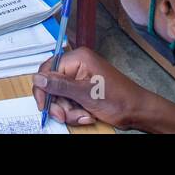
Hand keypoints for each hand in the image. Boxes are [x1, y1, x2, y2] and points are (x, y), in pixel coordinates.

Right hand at [31, 47, 153, 129]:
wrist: (137, 111)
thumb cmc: (117, 99)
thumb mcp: (85, 93)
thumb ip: (59, 85)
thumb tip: (37, 78)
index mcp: (78, 58)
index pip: (47, 69)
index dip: (43, 89)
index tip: (44, 106)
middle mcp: (77, 66)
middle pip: (53, 86)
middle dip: (60, 104)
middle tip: (66, 115)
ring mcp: (81, 79)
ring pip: (61, 97)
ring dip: (69, 111)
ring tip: (84, 116)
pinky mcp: (84, 90)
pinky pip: (70, 102)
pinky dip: (76, 112)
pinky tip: (88, 116)